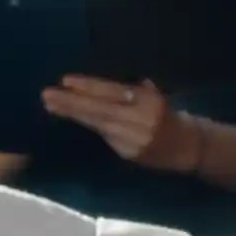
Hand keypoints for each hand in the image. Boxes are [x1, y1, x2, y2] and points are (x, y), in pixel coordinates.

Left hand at [42, 76, 200, 171]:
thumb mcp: (156, 96)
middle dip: (71, 102)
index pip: (112, 92)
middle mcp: (140, 119)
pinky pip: (103, 137)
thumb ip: (132, 89)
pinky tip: (69, 118)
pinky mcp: (129, 154)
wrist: (189, 147)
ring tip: (50, 106)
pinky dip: (87, 126)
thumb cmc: (167, 115)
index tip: (66, 80)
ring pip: (97, 124)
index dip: (88, 87)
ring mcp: (134, 139)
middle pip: (100, 109)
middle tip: (46, 95)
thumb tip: (100, 83)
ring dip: (72, 115)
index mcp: (148, 100)